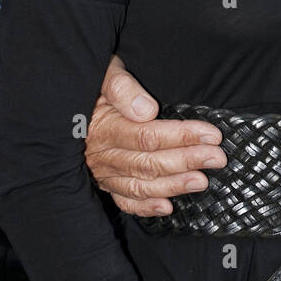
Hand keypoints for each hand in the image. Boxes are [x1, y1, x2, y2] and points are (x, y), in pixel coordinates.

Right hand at [85, 55, 226, 216]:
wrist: (62, 100)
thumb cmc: (92, 82)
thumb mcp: (103, 72)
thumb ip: (121, 88)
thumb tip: (146, 110)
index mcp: (103, 127)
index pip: (147, 136)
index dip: (181, 136)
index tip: (211, 135)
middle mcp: (101, 154)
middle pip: (148, 162)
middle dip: (187, 160)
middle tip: (217, 158)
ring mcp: (101, 172)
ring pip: (140, 184)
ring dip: (173, 185)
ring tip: (202, 181)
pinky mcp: (103, 183)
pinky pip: (123, 200)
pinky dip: (145, 206)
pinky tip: (167, 207)